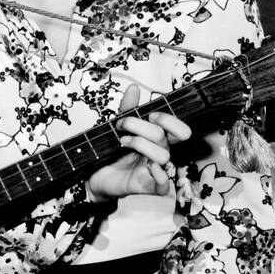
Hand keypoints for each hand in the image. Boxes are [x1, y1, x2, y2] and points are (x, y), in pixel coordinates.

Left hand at [87, 85, 191, 201]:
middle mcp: (160, 153)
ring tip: (122, 143)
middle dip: (143, 127)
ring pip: (163, 155)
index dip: (168, 120)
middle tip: (123, 126)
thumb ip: (127, 109)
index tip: (148, 115)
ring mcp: (156, 170)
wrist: (95, 175)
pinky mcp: (150, 186)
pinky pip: (164, 184)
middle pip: (165, 137)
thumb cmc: (113, 152)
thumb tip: (134, 87)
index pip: (180, 129)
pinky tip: (146, 167)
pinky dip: (158, 175)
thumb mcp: (119, 128)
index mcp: (159, 139)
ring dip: (140, 144)